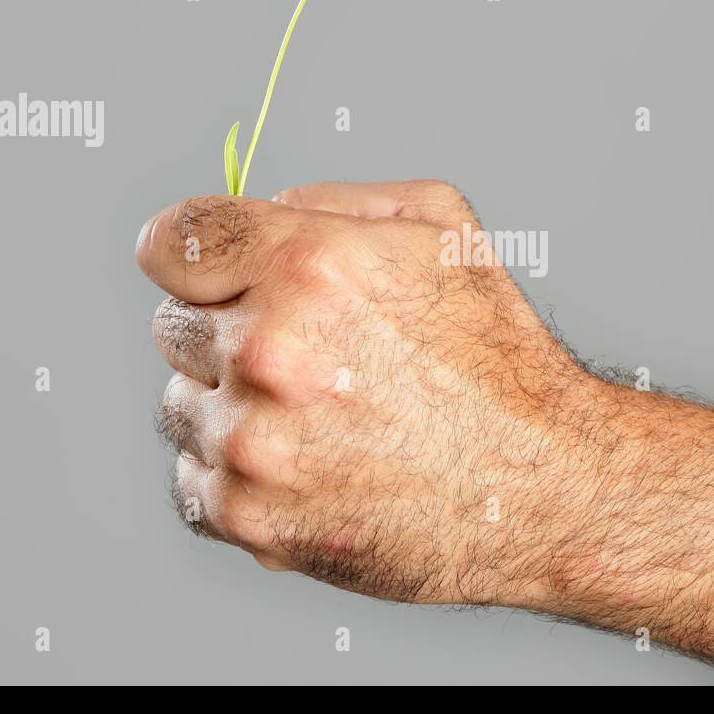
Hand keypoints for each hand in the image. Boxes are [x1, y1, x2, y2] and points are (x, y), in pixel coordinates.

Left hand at [136, 181, 598, 604]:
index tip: (203, 277)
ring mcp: (252, 438)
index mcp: (309, 265)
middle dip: (227, 334)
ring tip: (317, 425)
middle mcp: (269, 349)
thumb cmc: (497, 362)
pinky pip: (191, 482)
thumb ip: (334, 199)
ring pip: (180, 406)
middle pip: (171, 325)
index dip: (186, 256)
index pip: (171, 241)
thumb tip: (259, 210)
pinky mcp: (248, 514)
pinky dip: (235, 480)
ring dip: (230, 411)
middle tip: (306, 363)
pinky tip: (304, 473)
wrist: (542, 490)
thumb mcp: (443, 230)